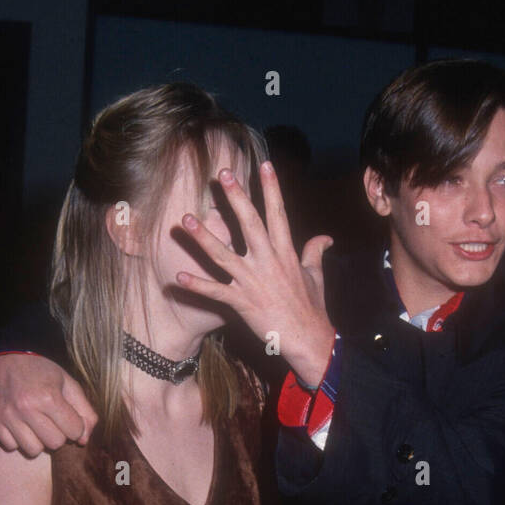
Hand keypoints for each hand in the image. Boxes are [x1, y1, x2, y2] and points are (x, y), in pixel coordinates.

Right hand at [0, 353, 98, 456]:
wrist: (4, 356)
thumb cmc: (40, 370)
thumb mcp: (67, 383)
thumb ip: (84, 411)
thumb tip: (84, 441)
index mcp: (49, 397)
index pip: (75, 431)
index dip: (75, 425)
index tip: (67, 416)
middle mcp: (27, 408)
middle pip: (55, 444)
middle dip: (58, 434)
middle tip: (51, 419)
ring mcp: (9, 416)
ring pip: (33, 450)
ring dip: (38, 441)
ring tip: (36, 425)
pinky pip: (12, 447)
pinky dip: (18, 440)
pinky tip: (20, 425)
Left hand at [176, 161, 335, 388]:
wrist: (309, 339)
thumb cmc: (312, 308)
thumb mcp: (315, 276)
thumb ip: (314, 252)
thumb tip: (325, 238)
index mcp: (285, 252)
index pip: (278, 213)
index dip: (272, 188)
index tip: (265, 164)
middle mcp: (268, 262)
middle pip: (249, 224)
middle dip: (236, 198)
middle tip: (222, 174)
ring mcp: (253, 282)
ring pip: (223, 255)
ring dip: (203, 238)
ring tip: (186, 219)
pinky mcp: (242, 303)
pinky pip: (216, 293)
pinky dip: (198, 286)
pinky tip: (179, 277)